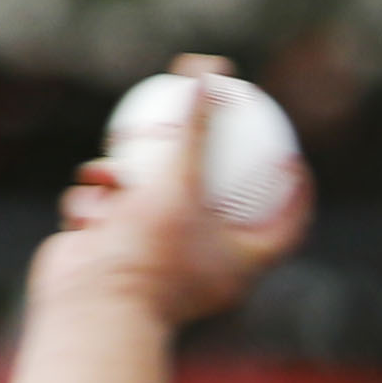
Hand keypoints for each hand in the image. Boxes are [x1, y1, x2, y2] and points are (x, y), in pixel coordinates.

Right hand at [42, 57, 309, 329]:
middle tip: (205, 120)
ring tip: (113, 171)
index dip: (296, 195)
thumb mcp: (178, 181)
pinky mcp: (114, 261)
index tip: (293, 157)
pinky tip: (85, 200)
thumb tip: (213, 72)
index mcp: (238, 266)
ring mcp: (156, 265)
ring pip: (147, 201)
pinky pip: (108, 214)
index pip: (284, 228)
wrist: (91, 310)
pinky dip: (96, 204)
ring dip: (126, 179)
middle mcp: (202, 268)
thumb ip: (197, 128)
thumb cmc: (147, 254)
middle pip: (212, 207)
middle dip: (198, 167)